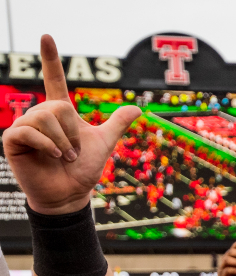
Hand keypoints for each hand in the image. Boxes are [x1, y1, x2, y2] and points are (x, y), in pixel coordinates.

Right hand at [1, 36, 141, 214]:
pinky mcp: (13, 140)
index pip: (54, 79)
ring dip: (62, 141)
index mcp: (58, 112)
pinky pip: (27, 131)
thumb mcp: (103, 142)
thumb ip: (116, 123)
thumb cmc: (82, 169)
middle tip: (73, 151)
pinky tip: (53, 155)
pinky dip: (46, 144)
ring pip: (44, 117)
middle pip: (58, 107)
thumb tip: (137, 108)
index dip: (51, 59)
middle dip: (72, 132)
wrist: (70, 194)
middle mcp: (39, 114)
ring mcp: (24, 126)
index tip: (46, 36)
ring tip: (64, 156)